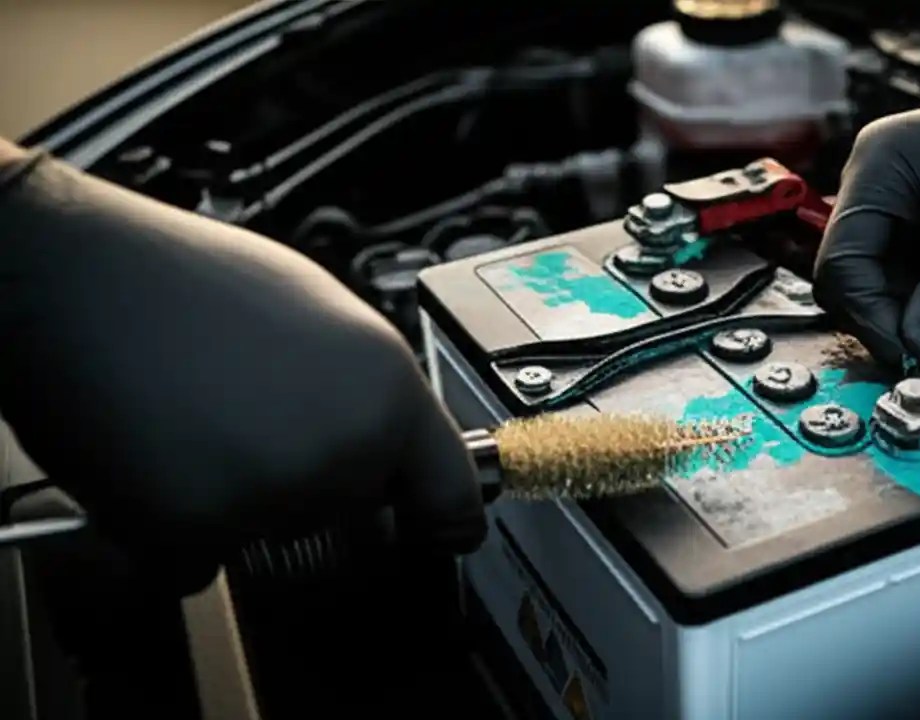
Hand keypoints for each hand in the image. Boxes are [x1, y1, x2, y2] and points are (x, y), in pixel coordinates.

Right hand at [0, 149, 484, 590]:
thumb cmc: (188, 282)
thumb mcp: (324, 317)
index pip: (452, 498)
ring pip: (274, 541)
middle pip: (353, 522)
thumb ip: (373, 394)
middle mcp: (344, 451)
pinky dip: (173, 531)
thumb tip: (398, 448)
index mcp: (386, 393)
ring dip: (241, 507)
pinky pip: (199, 565)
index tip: (439, 532)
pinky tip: (158, 457)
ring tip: (199, 423)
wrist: (74, 276)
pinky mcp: (192, 533)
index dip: (444, 520)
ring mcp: (270, 498)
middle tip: (256, 430)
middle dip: (314, 494)